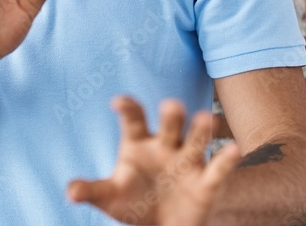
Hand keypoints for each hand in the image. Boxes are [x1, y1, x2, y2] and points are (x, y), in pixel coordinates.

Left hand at [67, 96, 240, 225]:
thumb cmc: (132, 203)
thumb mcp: (109, 197)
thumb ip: (91, 190)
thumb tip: (70, 192)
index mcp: (138, 143)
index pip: (133, 119)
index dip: (128, 108)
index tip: (118, 102)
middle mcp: (165, 146)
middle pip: (170, 124)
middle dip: (172, 114)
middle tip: (171, 106)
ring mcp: (187, 162)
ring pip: (196, 140)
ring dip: (200, 129)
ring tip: (204, 118)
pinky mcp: (206, 182)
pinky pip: (218, 168)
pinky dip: (227, 159)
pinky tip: (234, 149)